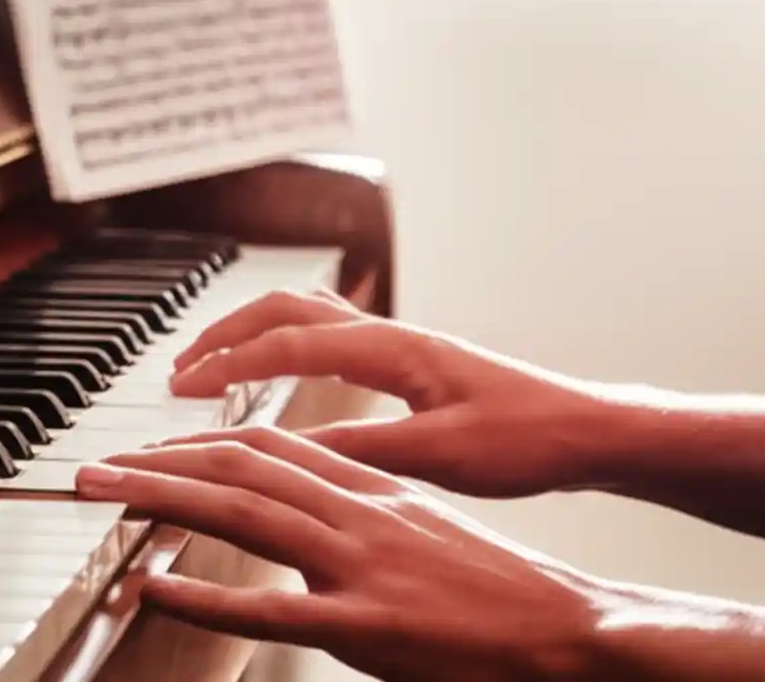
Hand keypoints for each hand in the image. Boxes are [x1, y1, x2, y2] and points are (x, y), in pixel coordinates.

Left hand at [75, 426, 604, 681]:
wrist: (565, 626)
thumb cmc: (496, 586)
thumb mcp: (423, 526)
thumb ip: (360, 512)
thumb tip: (305, 510)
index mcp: (374, 485)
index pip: (268, 446)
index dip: (198, 444)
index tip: (151, 450)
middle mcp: (361, 510)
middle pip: (242, 465)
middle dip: (159, 460)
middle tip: (96, 466)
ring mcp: (362, 563)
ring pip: (243, 512)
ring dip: (162, 497)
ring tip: (105, 494)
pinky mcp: (367, 623)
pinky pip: (268, 606)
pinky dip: (203, 595)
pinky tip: (156, 587)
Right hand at [170, 290, 618, 497]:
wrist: (582, 429)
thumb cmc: (526, 437)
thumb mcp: (439, 454)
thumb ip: (362, 445)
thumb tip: (291, 448)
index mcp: (393, 349)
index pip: (288, 343)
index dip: (229, 363)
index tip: (185, 386)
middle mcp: (391, 334)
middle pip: (286, 310)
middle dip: (225, 334)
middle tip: (181, 370)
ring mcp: (399, 343)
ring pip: (306, 314)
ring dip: (254, 332)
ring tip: (214, 363)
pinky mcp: (409, 361)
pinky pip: (330, 334)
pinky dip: (287, 343)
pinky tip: (282, 368)